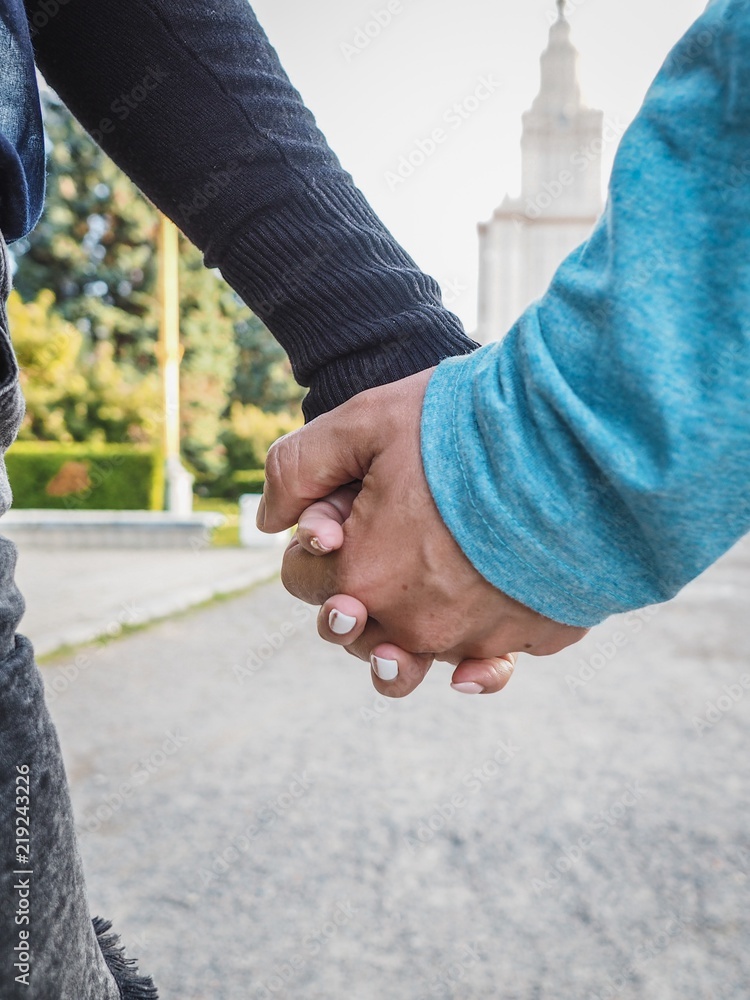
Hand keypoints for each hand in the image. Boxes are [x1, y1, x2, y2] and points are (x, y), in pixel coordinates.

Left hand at [259, 370, 587, 695]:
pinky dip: (482, 663)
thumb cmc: (468, 424)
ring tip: (402, 639)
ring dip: (406, 647)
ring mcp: (477, 635)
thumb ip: (300, 467)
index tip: (331, 523)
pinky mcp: (532, 633)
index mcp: (365, 573)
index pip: (305, 581)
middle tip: (368, 567)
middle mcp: (416, 620)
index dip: (308, 550)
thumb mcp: (366, 421)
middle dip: (350, 603)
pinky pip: (495, 663)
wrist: (579, 437)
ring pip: (423, 657)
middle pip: (359, 633)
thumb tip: (267, 520)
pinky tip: (473, 668)